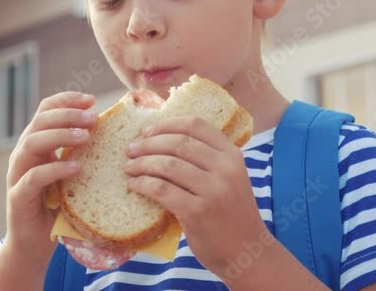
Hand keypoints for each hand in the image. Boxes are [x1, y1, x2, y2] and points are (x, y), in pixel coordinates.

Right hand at [4, 92, 97, 264]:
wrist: (34, 243)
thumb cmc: (57, 205)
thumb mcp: (71, 174)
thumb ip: (81, 153)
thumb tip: (112, 130)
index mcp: (36, 144)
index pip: (45, 111)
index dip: (66, 100)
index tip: (91, 100)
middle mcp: (23, 155)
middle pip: (39, 121)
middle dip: (67, 114)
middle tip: (93, 117)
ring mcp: (18, 174)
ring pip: (32, 143)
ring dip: (60, 135)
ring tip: (86, 136)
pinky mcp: (18, 196)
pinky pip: (34, 177)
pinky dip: (55, 169)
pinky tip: (76, 167)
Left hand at [123, 116, 267, 275]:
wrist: (246, 252)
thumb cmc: (232, 214)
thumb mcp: (230, 179)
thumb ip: (207, 161)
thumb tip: (163, 143)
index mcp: (232, 155)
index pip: (196, 125)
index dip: (167, 124)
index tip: (147, 131)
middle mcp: (225, 168)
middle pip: (178, 143)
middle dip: (148, 144)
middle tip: (131, 150)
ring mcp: (212, 190)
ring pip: (167, 164)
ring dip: (141, 164)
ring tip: (129, 168)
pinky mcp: (197, 212)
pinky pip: (162, 190)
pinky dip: (143, 184)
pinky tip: (134, 186)